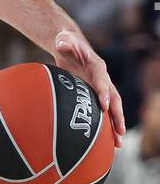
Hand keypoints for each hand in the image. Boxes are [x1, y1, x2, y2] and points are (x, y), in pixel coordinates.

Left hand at [51, 29, 124, 146]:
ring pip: (111, 108)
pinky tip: (106, 142)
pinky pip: (103, 111)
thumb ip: (65, 42)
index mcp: (97, 66)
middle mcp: (102, 78)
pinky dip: (106, 125)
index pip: (102, 80)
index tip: (104, 106)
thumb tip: (62, 44)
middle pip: (114, 98)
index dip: (104, 92)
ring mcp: (100, 87)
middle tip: (120, 131)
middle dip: (117, 115)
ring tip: (118, 143)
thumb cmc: (66, 43)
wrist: (69, 47)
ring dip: (115, 124)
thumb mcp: (64, 40)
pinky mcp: (94, 94)